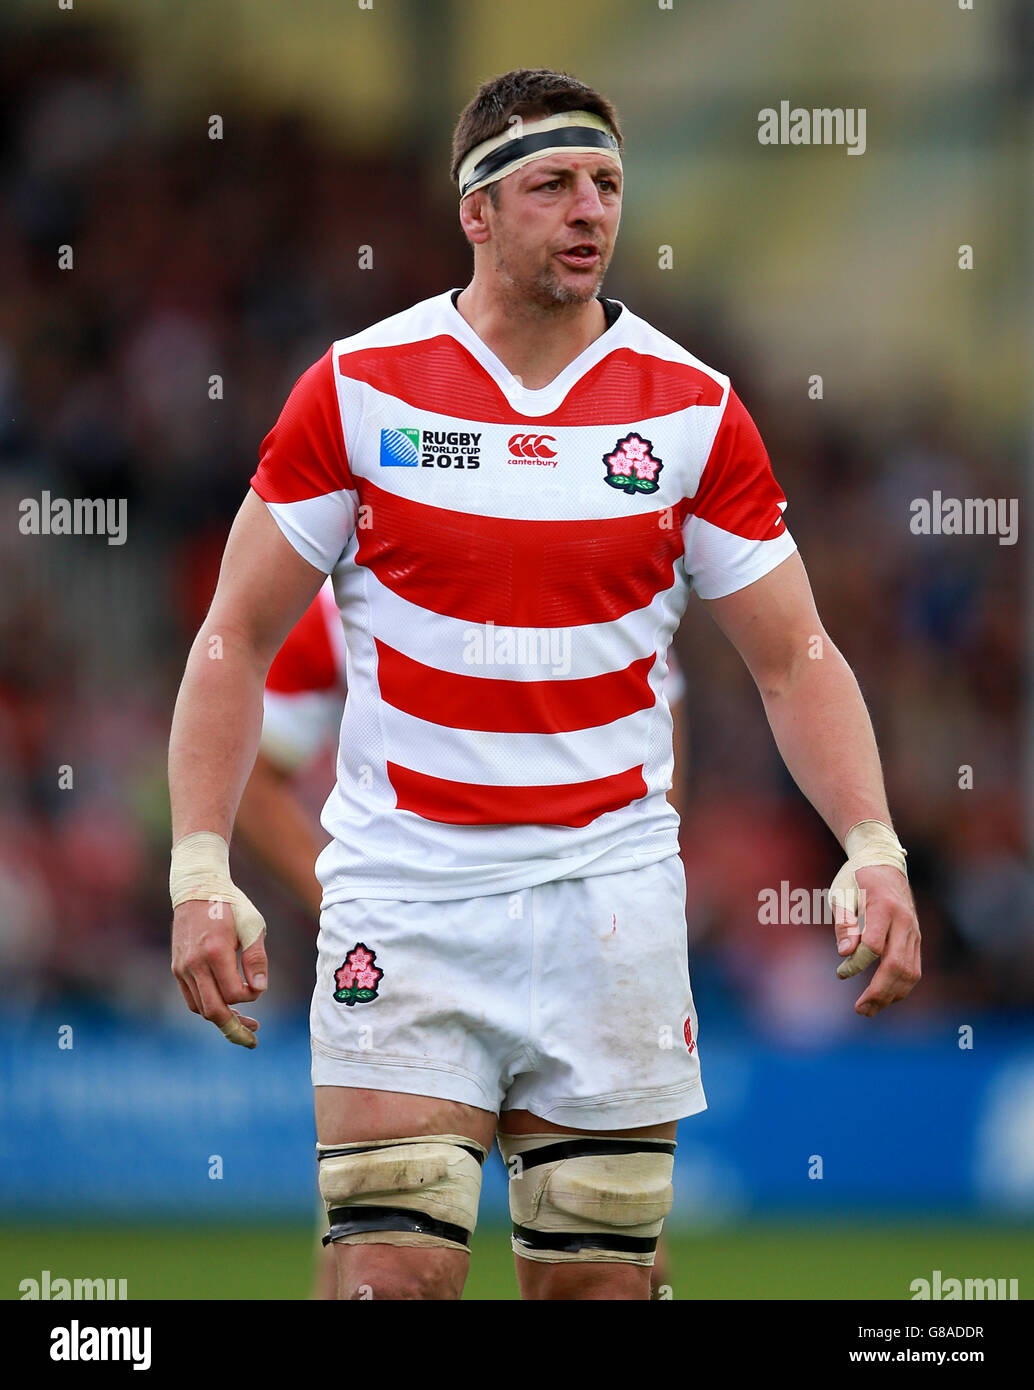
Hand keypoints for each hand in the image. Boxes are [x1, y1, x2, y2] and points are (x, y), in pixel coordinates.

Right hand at [171, 898, 268, 1046]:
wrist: (197, 888)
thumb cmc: (231, 906)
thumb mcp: (252, 925)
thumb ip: (257, 958)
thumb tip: (259, 990)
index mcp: (214, 952)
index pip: (234, 994)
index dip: (250, 997)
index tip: (258, 986)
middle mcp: (194, 964)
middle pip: (213, 1011)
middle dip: (235, 1029)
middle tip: (253, 1039)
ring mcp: (182, 967)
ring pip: (200, 1008)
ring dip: (222, 1020)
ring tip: (244, 1025)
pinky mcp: (177, 968)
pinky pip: (192, 998)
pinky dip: (208, 1006)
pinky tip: (225, 1006)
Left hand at [832, 864, 920, 1017]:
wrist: (884, 863)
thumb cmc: (857, 878)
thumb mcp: (841, 893)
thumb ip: (844, 923)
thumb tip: (846, 954)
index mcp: (884, 907)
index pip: (874, 946)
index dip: (857, 964)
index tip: (841, 972)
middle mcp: (904, 922)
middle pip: (897, 965)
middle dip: (878, 991)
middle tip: (860, 1009)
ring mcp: (914, 931)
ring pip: (910, 972)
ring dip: (891, 995)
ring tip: (869, 1010)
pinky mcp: (916, 939)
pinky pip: (913, 969)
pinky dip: (900, 987)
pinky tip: (883, 998)